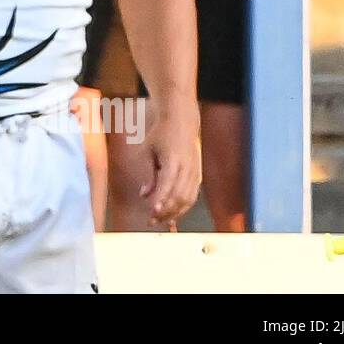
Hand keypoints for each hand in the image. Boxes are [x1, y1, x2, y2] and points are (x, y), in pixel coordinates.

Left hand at [139, 100, 200, 227]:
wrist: (182, 122)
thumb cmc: (161, 135)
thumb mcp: (148, 151)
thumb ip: (148, 174)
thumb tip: (144, 195)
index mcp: (173, 160)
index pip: (168, 186)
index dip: (160, 201)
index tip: (152, 213)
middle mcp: (187, 168)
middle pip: (179, 197)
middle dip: (166, 212)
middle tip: (152, 221)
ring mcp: (195, 172)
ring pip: (188, 199)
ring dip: (175, 212)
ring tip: (161, 220)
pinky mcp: (199, 175)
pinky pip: (193, 196)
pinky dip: (183, 207)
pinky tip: (173, 212)